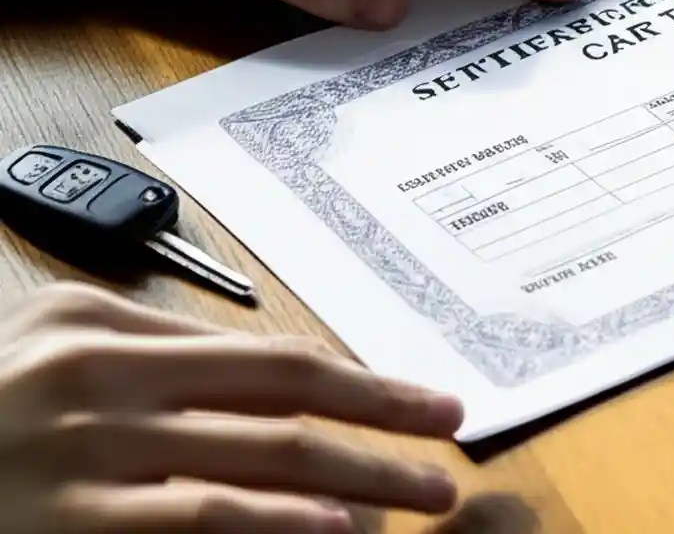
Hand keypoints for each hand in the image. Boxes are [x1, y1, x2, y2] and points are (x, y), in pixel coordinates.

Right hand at [0, 281, 464, 532]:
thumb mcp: (50, 337)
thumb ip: (153, 346)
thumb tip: (265, 372)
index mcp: (112, 330)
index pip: (271, 356)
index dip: (360, 378)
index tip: (426, 399)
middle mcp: (109, 380)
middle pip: (282, 397)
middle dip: (382, 418)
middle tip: (453, 437)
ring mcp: (91, 454)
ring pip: (256, 457)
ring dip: (355, 476)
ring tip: (423, 493)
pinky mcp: (72, 524)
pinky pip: (194, 520)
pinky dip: (274, 525)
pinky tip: (334, 530)